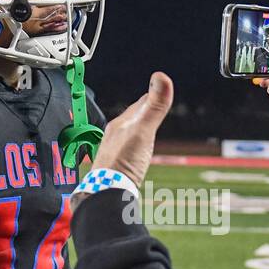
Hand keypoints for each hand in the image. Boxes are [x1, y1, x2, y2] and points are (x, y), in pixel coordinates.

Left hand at [86, 72, 173, 186]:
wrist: (107, 192)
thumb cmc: (123, 163)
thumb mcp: (143, 131)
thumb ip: (154, 107)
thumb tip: (161, 76)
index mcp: (121, 124)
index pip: (139, 104)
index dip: (151, 97)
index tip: (159, 90)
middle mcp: (115, 136)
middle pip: (134, 119)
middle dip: (145, 111)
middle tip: (155, 105)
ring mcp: (115, 151)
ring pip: (130, 134)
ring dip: (140, 129)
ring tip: (147, 128)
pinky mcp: (118, 167)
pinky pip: (129, 151)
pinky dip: (137, 147)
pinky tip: (137, 154)